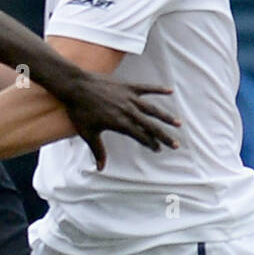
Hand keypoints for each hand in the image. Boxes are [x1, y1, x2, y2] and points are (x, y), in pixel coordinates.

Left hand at [54, 73, 179, 169]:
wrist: (75, 86)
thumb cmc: (79, 111)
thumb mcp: (88, 133)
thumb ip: (98, 150)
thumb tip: (100, 168)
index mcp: (120, 123)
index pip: (140, 136)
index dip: (150, 143)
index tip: (159, 149)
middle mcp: (128, 111)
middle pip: (150, 125)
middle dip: (163, 136)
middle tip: (176, 144)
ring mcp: (129, 97)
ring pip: (152, 109)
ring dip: (166, 116)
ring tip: (178, 123)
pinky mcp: (127, 86)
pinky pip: (146, 88)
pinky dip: (158, 89)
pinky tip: (170, 91)